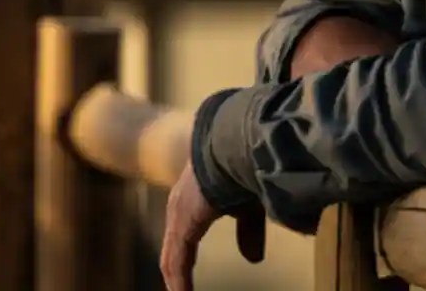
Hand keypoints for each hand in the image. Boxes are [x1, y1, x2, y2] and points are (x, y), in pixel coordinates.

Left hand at [160, 163, 264, 290]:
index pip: (184, 238)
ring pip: (172, 259)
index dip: (185, 259)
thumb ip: (248, 232)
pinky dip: (179, 283)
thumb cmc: (244, 169)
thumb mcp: (249, 206)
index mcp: (193, 201)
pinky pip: (176, 262)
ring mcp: (177, 216)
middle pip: (173, 250)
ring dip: (177, 282)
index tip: (185, 278)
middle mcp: (179, 208)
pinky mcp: (181, 225)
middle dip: (176, 273)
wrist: (235, 148)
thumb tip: (253, 259)